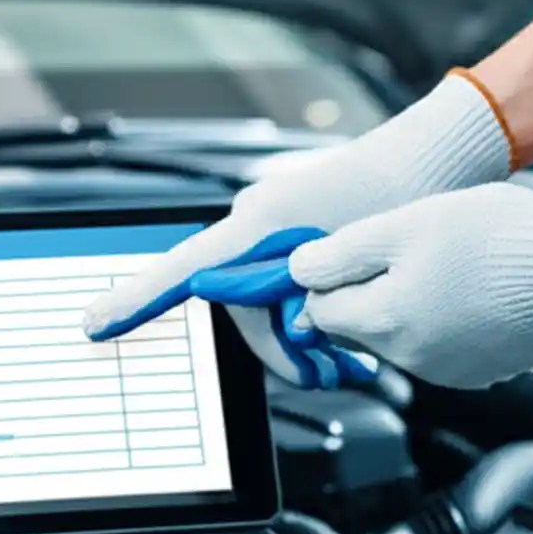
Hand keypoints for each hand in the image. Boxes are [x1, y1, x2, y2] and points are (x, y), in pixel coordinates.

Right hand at [82, 73, 510, 386]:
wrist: (437, 157)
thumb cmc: (400, 198)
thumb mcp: (356, 261)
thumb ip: (313, 301)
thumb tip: (294, 330)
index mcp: (260, 223)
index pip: (184, 269)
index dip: (137, 299)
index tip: (95, 322)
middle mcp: (259, 222)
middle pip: (243, 306)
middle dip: (284, 349)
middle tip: (331, 375)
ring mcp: (278, 226)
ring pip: (272, 301)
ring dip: (306, 337)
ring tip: (356, 362)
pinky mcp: (301, 232)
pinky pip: (291, 283)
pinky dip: (316, 313)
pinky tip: (352, 335)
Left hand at [287, 183, 532, 388]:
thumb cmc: (497, 236)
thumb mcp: (403, 224)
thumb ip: (341, 253)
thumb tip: (297, 274)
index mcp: (384, 323)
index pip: (319, 310)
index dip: (328, 275)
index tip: (350, 248)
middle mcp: (410, 360)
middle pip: (359, 324)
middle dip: (371, 288)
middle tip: (409, 244)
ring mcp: (447, 373)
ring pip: (400, 334)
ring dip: (409, 300)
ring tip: (450, 260)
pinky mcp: (480, 373)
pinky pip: (440, 345)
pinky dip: (445, 318)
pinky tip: (475, 285)